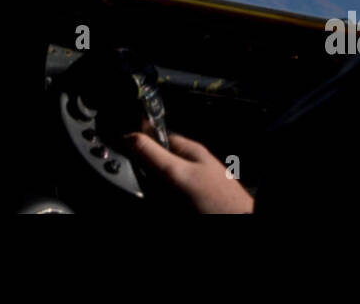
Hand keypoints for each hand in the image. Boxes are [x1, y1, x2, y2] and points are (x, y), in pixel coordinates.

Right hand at [124, 132, 253, 213]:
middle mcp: (191, 165)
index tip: (121, 149)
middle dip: (146, 173)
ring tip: (157, 198)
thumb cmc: (216, 200)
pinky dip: (165, 201)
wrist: (238, 222)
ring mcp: (192, 185)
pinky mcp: (193, 202)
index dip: (139, 141)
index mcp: (189, 150)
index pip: (156, 136)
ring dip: (154, 191)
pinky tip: (166, 205)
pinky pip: (170, 199)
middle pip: (156, 163)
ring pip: (162, 184)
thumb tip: (128, 136)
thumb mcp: (179, 174)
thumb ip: (154, 155)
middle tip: (142, 184)